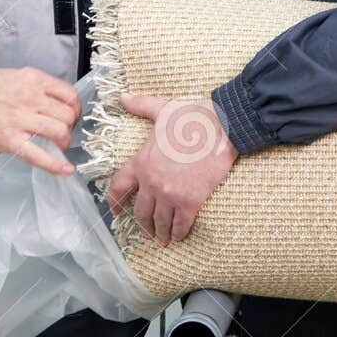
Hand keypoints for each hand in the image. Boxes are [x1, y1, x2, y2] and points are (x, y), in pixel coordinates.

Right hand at [0, 67, 80, 174]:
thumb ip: (35, 89)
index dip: (75, 109)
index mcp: (32, 80)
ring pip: (59, 132)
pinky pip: (39, 154)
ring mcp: (19, 118)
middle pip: (68, 115)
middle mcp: (29, 96)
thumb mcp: (13, 77)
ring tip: (57, 147)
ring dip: (63, 143)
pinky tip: (65, 169)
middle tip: (62, 133)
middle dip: (70, 128)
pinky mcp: (8, 138)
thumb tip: (53, 105)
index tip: (72, 117)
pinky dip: (55, 165)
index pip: (70, 94)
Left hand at [106, 94, 236, 243]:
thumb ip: (141, 105)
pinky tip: (179, 237)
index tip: (116, 212)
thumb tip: (123, 96)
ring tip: (162, 239)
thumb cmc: (192, 115)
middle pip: (141, 211)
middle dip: (143, 224)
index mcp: (141, 161)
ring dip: (160, 233)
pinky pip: (181, 224)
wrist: (222, 127)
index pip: (119, 187)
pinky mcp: (191, 201)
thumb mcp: (163, 108)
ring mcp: (170, 194)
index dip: (115, 203)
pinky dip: (179, 233)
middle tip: (147, 232)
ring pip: (160, 222)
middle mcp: (151, 181)